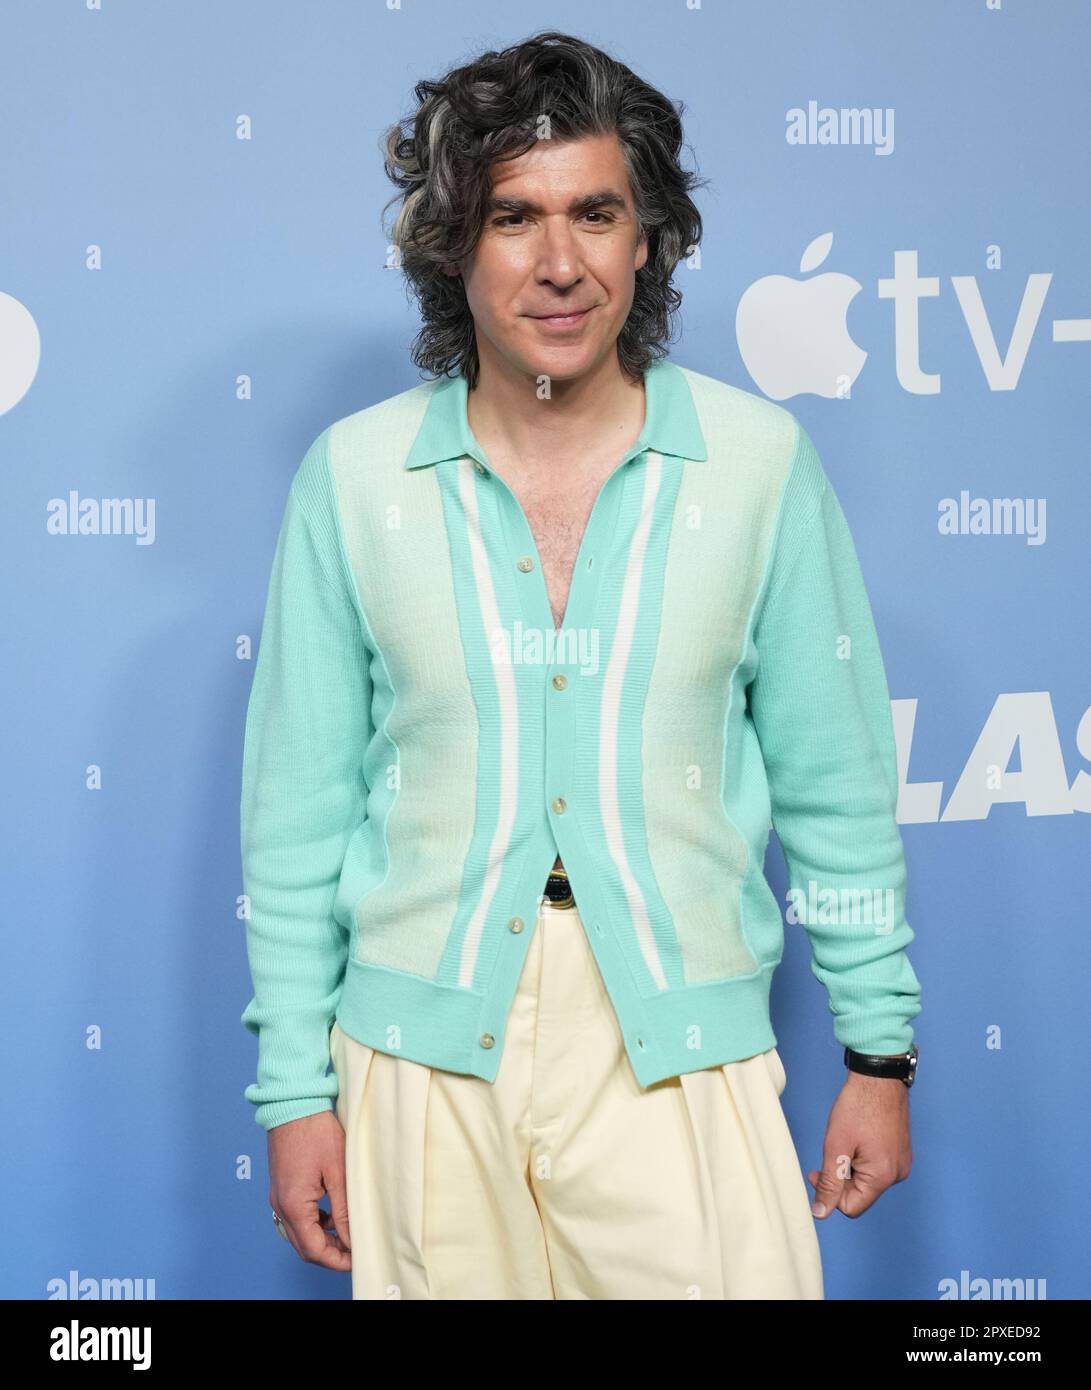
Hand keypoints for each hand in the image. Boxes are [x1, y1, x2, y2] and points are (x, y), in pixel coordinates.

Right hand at [267, 1110, 351, 1269]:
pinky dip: (314, 1223)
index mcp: (294, 1205)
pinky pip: (296, 1217)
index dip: (336, 1260)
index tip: (357, 1259)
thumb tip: (351, 1239)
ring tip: (347, 1235)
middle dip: (329, 1254)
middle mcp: (281, 1205)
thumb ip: (343, 1210)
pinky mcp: (282, 1188)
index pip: (313, 1249)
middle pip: (304, 1246)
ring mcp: (278, 1197)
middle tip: (354, 1252)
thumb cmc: (315, 1131)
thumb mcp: (337, 1172)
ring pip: (299, 1233)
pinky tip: (332, 1215)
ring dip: (321, 1240)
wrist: (293, 1104)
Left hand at [807, 1071, 911, 1218]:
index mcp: (882, 1176)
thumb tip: (821, 1213)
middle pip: (860, 1194)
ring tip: (845, 1140)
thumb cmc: (858, 1107)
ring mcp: (901, 1162)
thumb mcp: (836, 1146)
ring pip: (867, 1180)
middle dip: (840, 1178)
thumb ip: (829, 1182)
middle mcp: (897, 1174)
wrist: (879, 1078)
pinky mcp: (900, 1152)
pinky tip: (857, 1138)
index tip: (817, 1171)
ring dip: (850, 1166)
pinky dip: (861, 1158)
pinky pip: (876, 1167)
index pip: (851, 1207)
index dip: (830, 1193)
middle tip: (829, 1152)